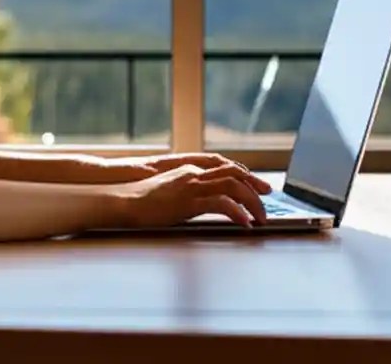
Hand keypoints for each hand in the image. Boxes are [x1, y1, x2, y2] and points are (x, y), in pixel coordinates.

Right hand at [116, 163, 268, 228]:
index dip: (244, 174)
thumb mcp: (167, 192)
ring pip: (234, 187)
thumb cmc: (140, 201)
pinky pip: (222, 204)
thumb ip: (185, 191)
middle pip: (234, 173)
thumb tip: (199, 202)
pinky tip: (244, 223)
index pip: (224, 166)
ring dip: (251, 202)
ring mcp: (192, 185)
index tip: (256, 185)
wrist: (123, 202)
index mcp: (189, 169)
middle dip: (254, 185)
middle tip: (267, 198)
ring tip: (260, 218)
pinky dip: (238, 212)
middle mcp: (194, 173)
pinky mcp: (189, 201)